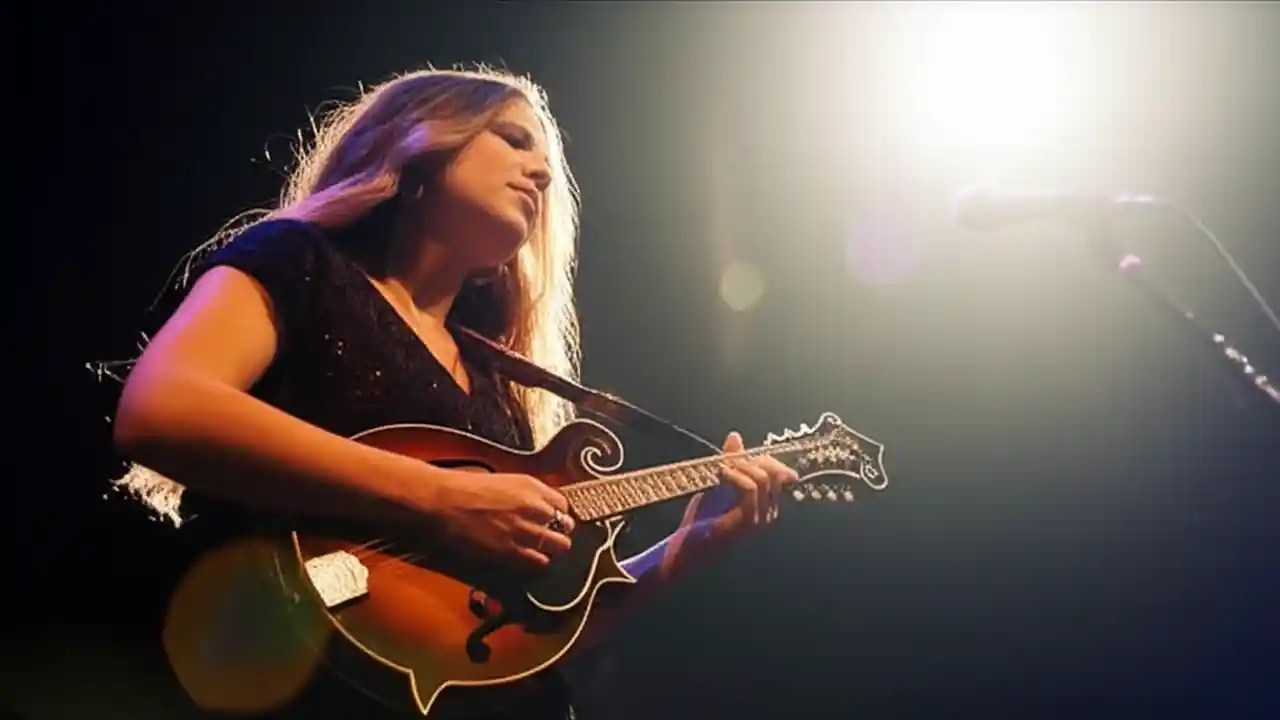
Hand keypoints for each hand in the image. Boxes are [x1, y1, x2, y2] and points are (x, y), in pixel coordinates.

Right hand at [425, 471, 575, 570]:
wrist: (440, 502)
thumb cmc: (461, 489)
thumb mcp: (501, 482)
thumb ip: (523, 495)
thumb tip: (535, 507)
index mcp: (531, 486)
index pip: (563, 504)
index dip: (557, 515)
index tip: (552, 521)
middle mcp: (534, 507)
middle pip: (566, 527)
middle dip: (558, 534)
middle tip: (548, 540)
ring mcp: (525, 530)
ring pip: (557, 547)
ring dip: (549, 551)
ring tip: (538, 553)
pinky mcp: (512, 552)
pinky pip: (538, 563)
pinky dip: (536, 564)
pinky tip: (525, 562)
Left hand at [689, 431, 799, 539]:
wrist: (688, 546)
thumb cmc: (703, 518)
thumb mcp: (719, 484)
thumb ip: (731, 461)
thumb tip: (735, 436)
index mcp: (766, 504)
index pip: (779, 473)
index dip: (762, 458)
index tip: (740, 455)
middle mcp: (769, 512)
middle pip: (774, 472)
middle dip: (752, 460)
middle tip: (729, 460)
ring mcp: (761, 518)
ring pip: (763, 478)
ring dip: (741, 467)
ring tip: (722, 469)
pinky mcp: (748, 520)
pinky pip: (750, 489)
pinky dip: (735, 476)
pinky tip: (721, 474)